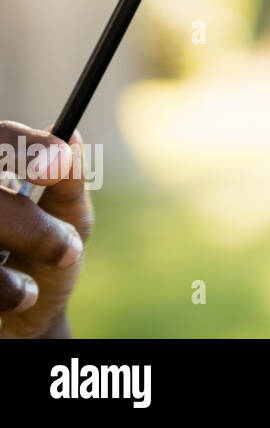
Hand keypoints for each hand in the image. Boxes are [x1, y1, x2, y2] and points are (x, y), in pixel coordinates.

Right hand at [0, 123, 92, 337]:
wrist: (21, 323)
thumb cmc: (44, 261)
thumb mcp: (69, 221)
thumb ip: (70, 184)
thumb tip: (71, 138)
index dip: (23, 146)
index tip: (54, 168)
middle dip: (27, 227)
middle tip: (68, 252)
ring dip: (12, 270)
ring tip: (31, 291)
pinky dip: (0, 291)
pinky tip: (13, 299)